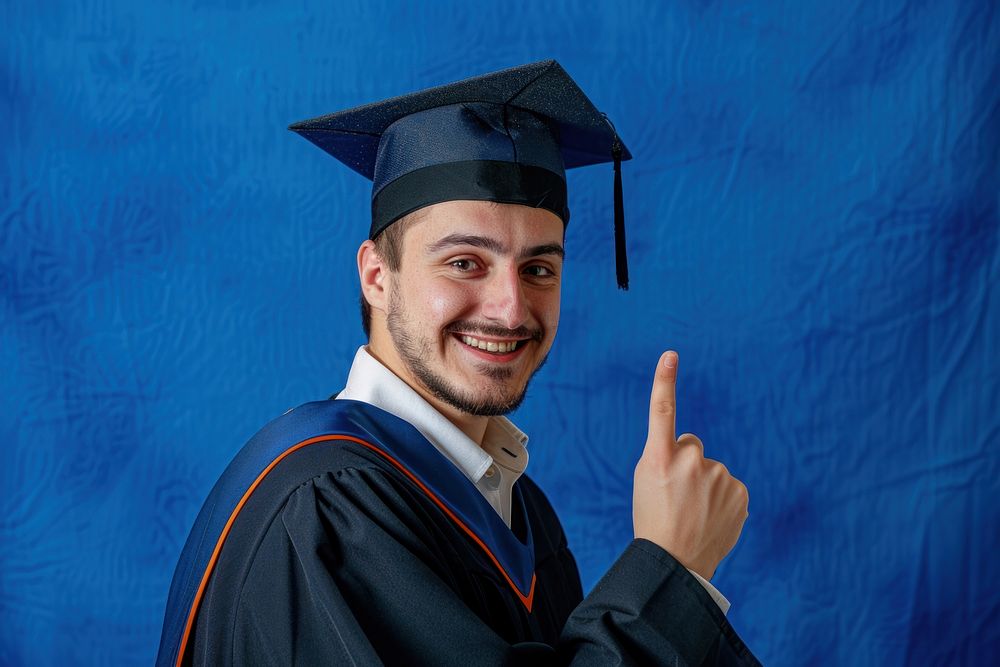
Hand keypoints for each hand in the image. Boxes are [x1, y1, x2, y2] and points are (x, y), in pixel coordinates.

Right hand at [633, 351, 748, 579]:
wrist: (676, 563)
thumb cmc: (654, 519)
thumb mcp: (646, 481)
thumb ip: (667, 456)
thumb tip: (696, 449)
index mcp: (659, 459)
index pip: (663, 412)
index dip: (665, 382)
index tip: (670, 356)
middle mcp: (690, 462)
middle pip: (691, 446)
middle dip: (685, 463)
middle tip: (675, 496)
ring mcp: (719, 477)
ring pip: (710, 468)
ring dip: (703, 484)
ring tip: (692, 513)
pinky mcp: (739, 492)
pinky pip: (728, 485)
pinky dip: (721, 498)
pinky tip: (710, 518)